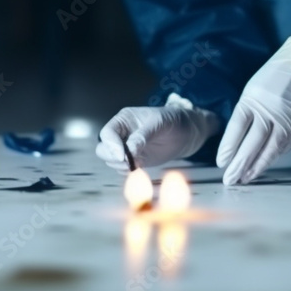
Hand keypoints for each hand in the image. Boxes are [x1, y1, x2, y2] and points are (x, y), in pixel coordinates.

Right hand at [96, 94, 219, 172]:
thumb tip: (129, 151)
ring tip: (139, 163)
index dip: (111, 145)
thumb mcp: (159, 123)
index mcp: (124, 119)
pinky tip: (141, 167)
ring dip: (121, 166)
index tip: (123, 156)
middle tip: (130, 163)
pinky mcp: (135, 160)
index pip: (107, 133)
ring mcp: (127, 148)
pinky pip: (123, 169)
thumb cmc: (173, 120)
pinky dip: (129, 171)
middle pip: (103, 149)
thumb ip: (143, 136)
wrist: (187, 133)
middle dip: (113, 158)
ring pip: (111, 161)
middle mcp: (122, 134)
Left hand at [217, 34, 290, 184]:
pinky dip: (271, 158)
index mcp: (253, 99)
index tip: (221, 162)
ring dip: (257, 166)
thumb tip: (235, 143)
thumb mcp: (252, 90)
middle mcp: (269, 109)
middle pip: (253, 142)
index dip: (229, 147)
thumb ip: (245, 113)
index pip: (238, 127)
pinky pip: (282, 146)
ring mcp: (286, 118)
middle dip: (240, 163)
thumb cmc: (271, 79)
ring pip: (270, 148)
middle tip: (229, 179)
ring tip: (245, 179)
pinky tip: (261, 167)